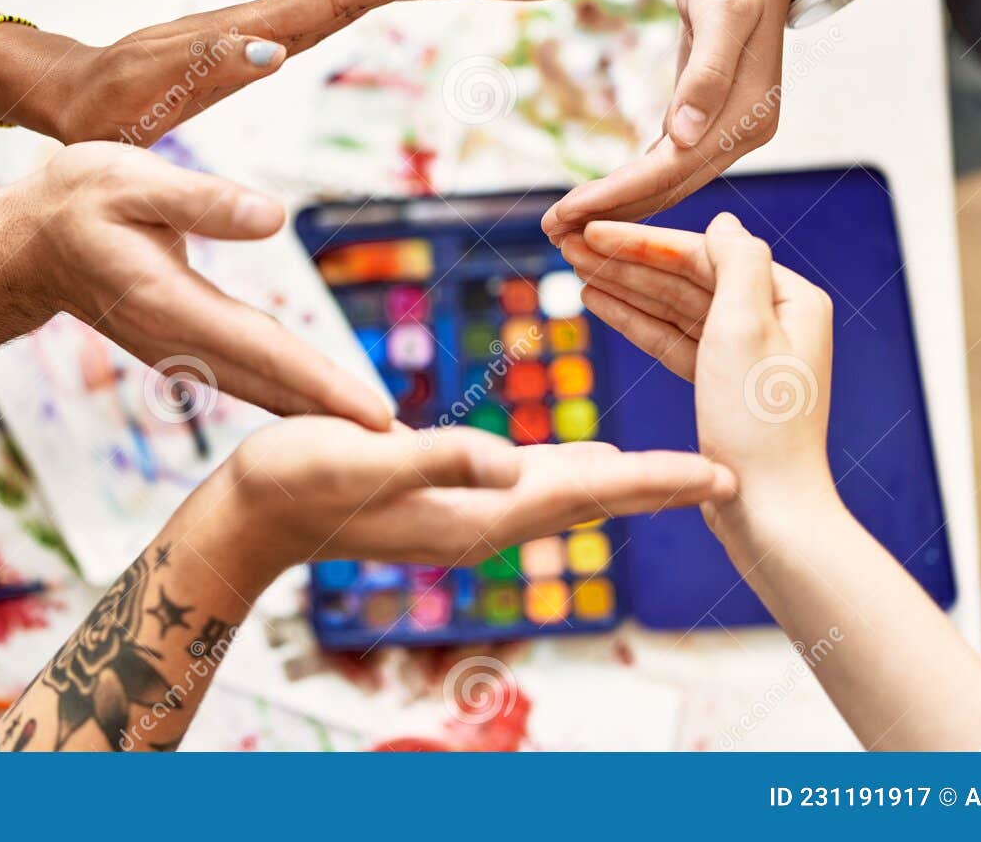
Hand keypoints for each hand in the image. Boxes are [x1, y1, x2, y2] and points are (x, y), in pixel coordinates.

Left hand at [0, 0, 456, 143]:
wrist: (67, 94)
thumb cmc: (102, 113)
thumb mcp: (150, 101)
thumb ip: (208, 72)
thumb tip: (273, 50)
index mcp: (235, 41)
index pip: (319, 4)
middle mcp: (246, 29)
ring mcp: (242, 33)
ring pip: (322, 0)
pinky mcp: (236, 43)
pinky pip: (303, 18)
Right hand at [8, 142, 391, 428]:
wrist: (26, 245)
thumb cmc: (78, 200)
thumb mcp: (132, 179)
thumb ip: (200, 199)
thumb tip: (273, 215)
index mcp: (172, 304)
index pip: (266, 350)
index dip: (324, 385)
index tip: (377, 418)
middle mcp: (180, 342)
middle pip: (274, 386)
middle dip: (338, 421)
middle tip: (407, 452)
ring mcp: (179, 352)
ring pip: (263, 391)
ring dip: (319, 418)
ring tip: (381, 444)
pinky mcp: (183, 348)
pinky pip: (250, 380)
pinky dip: (291, 399)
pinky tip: (324, 412)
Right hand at [207, 416, 736, 572]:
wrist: (252, 512)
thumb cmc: (300, 478)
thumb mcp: (364, 459)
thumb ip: (438, 459)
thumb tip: (512, 461)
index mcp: (476, 512)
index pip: (587, 495)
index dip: (655, 484)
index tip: (721, 479)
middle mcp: (483, 521)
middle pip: (591, 501)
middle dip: (658, 488)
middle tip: (728, 476)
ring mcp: (466, 514)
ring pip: (566, 496)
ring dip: (624, 483)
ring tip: (678, 472)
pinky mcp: (448, 499)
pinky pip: (532, 485)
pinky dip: (574, 471)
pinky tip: (585, 460)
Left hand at [540, 0, 811, 236]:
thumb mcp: (721, 11)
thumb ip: (707, 73)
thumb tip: (686, 134)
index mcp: (748, 115)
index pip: (672, 169)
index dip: (617, 196)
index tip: (567, 214)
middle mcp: (742, 132)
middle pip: (668, 187)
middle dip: (610, 214)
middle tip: (549, 234)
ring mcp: (728, 128)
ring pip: (666, 182)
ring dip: (617, 207)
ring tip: (563, 225)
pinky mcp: (710, 118)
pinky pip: (667, 163)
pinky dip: (633, 184)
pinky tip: (599, 200)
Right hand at [558, 213, 836, 516]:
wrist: (767, 510)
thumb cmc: (759, 421)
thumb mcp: (745, 325)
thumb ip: (735, 262)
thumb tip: (722, 221)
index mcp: (791, 298)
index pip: (705, 254)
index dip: (643, 240)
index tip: (592, 228)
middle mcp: (774, 321)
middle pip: (687, 277)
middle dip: (627, 259)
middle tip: (570, 242)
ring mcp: (746, 356)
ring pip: (675, 307)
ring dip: (625, 285)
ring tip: (573, 266)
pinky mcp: (722, 387)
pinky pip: (674, 341)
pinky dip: (637, 321)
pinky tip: (598, 302)